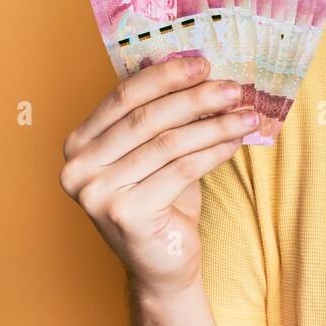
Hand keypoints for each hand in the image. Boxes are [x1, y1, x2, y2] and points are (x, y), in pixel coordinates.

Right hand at [59, 57, 257, 295]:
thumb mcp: (155, 152)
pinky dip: (214, 151)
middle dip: (196, 99)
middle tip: (235, 88)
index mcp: (78, 144)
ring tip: (247, 116)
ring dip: (215, 125)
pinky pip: (182, 170)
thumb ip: (159, 112)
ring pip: (170, 144)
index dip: (165, 77)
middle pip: (147, 118)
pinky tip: (236, 143)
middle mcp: (78, 168)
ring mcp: (97, 194)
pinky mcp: (126, 214)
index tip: (204, 63)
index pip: (123, 97)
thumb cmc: (161, 201)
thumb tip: (189, 61)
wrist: (163, 264)